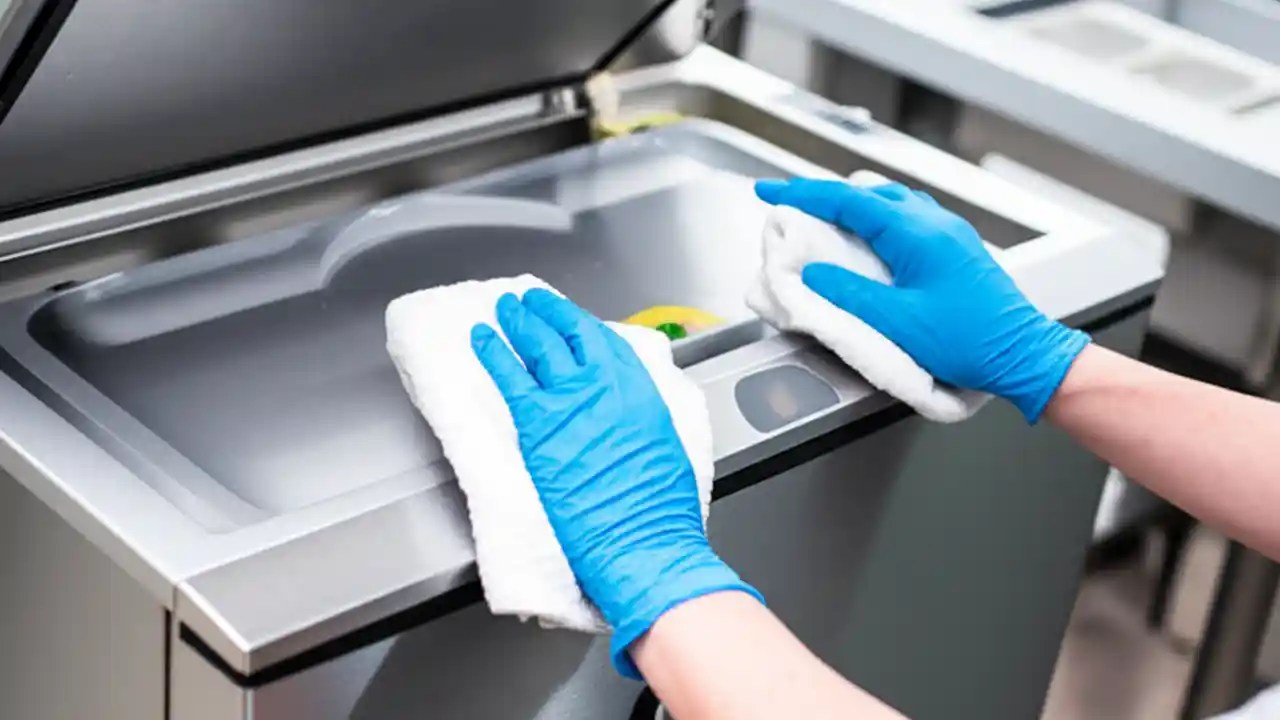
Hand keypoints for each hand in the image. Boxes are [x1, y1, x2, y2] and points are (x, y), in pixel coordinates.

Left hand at [471, 290, 759, 677]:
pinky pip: (509, 377)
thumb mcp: (663, 447)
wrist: (643, 543)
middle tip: (529, 303)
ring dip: (519, 323)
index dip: (582, 325)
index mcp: (640, 390)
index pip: (605, 342)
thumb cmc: (659, 513)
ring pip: (537, 346)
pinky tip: (481, 338)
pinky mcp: (538, 425)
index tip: (569, 317)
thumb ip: (638, 419)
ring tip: (505, 310)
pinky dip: (493, 353)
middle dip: (546, 314)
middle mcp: (606, 385)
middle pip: (569, 334)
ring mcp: (570, 401)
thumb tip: (623, 414)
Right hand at [755, 178, 1088, 421]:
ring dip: (851, 208)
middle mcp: (933, 223)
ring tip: (821, 223)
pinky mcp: (954, 249)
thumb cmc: (969, 341)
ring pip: (888, 203)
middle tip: (791, 207)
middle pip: (867, 193)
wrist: (1022, 354)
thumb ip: (848, 293)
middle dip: (823, 197)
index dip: (801, 194)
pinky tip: (866, 243)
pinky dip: (875, 222)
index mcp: (916, 233)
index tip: (770, 191)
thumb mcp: (896, 322)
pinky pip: (906, 219)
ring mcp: (947, 233)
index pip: (846, 200)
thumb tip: (813, 274)